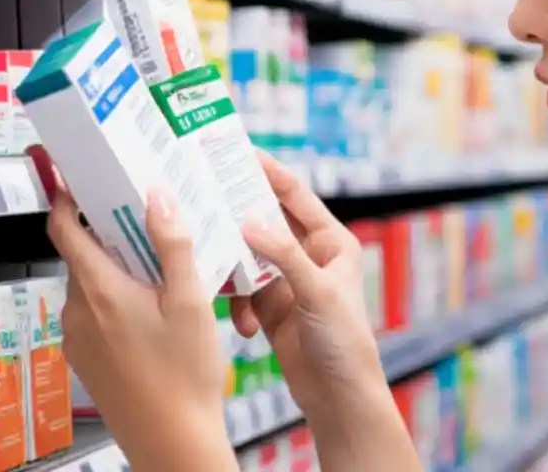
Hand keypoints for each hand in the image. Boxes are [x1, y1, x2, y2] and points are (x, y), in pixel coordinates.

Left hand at [45, 172, 236, 471]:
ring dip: (120, 270)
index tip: (71, 176)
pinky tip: (157, 309)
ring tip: (165, 270)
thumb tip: (157, 197)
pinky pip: (97, 313)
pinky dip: (120, 300)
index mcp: (99, 291)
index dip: (64, 198)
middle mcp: (78, 312)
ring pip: (93, 285)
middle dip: (112, 234)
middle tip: (149, 220)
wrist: (172, 441)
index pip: (63, 229)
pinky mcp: (87, 358)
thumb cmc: (184, 377)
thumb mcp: (191, 301)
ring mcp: (79, 338)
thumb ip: (173, 245)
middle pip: (84, 254)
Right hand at [229, 153, 384, 419]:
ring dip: (232, 266)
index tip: (239, 152)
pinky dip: (237, 304)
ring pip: (247, 257)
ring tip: (215, 270)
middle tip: (203, 199)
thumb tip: (250, 221)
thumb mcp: (317, 292)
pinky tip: (243, 325)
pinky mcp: (270, 307)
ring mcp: (287, 281)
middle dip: (237, 216)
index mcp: (330, 242)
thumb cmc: (344, 340)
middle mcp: (308, 256)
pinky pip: (242, 291)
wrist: (339, 396)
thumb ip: (283, 256)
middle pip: (264, 222)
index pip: (296, 196)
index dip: (269, 172)